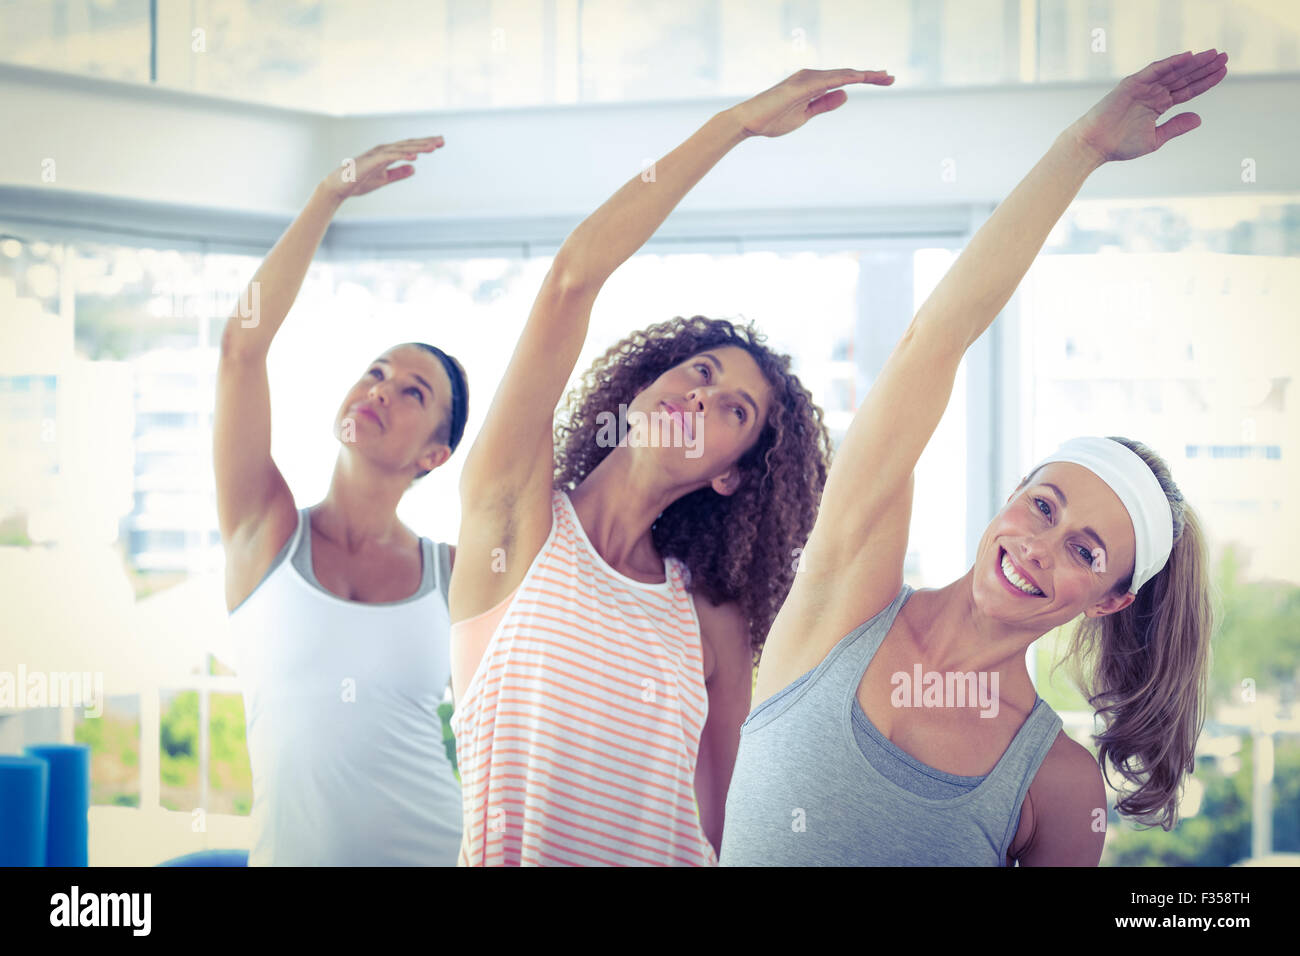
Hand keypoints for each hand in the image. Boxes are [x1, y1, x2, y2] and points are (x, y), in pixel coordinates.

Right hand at [319, 136, 444, 201]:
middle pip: (409, 144)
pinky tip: (415, 157)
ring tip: (434, 147)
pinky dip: (402, 155)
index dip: (425, 145)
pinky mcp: (371, 161)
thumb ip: (398, 173)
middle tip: (443, 141)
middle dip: (426, 142)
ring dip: (418, 147)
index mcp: (387, 154)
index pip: (410, 147)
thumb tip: (414, 167)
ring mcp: (377, 154)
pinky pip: (390, 157)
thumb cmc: (359, 182)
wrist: (339, 187)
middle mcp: (384, 150)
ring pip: (402, 148)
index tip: (440, 144)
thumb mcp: (384, 179)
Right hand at [726, 68, 893, 138]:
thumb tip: (846, 95)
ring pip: (841, 74)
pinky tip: (860, 78)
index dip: (865, 79)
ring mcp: (806, 79)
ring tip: (883, 77)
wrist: (749, 122)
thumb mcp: (805, 114)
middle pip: (847, 74)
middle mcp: (811, 77)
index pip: (844, 80)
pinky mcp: (800, 85)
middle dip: (870, 75)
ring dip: (863, 75)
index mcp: (813, 84)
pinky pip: (828, 80)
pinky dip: (845, 78)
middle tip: (892, 77)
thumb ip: (824, 104)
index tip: (884, 80)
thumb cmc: (772, 119)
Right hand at [1069, 49, 1226, 163]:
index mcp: (1158, 105)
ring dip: (1193, 62)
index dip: (1205, 81)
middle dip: (1204, 67)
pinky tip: (1188, 56)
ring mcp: (1143, 86)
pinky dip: (1171, 62)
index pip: (1187, 90)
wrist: (1094, 145)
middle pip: (1184, 77)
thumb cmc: (1119, 145)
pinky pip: (1155, 70)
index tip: (1224, 72)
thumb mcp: (1154, 138)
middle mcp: (1153, 92)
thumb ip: (1176, 127)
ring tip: (1213, 55)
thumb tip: (1199, 118)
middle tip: (1225, 56)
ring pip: (1173, 71)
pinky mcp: (1132, 83)